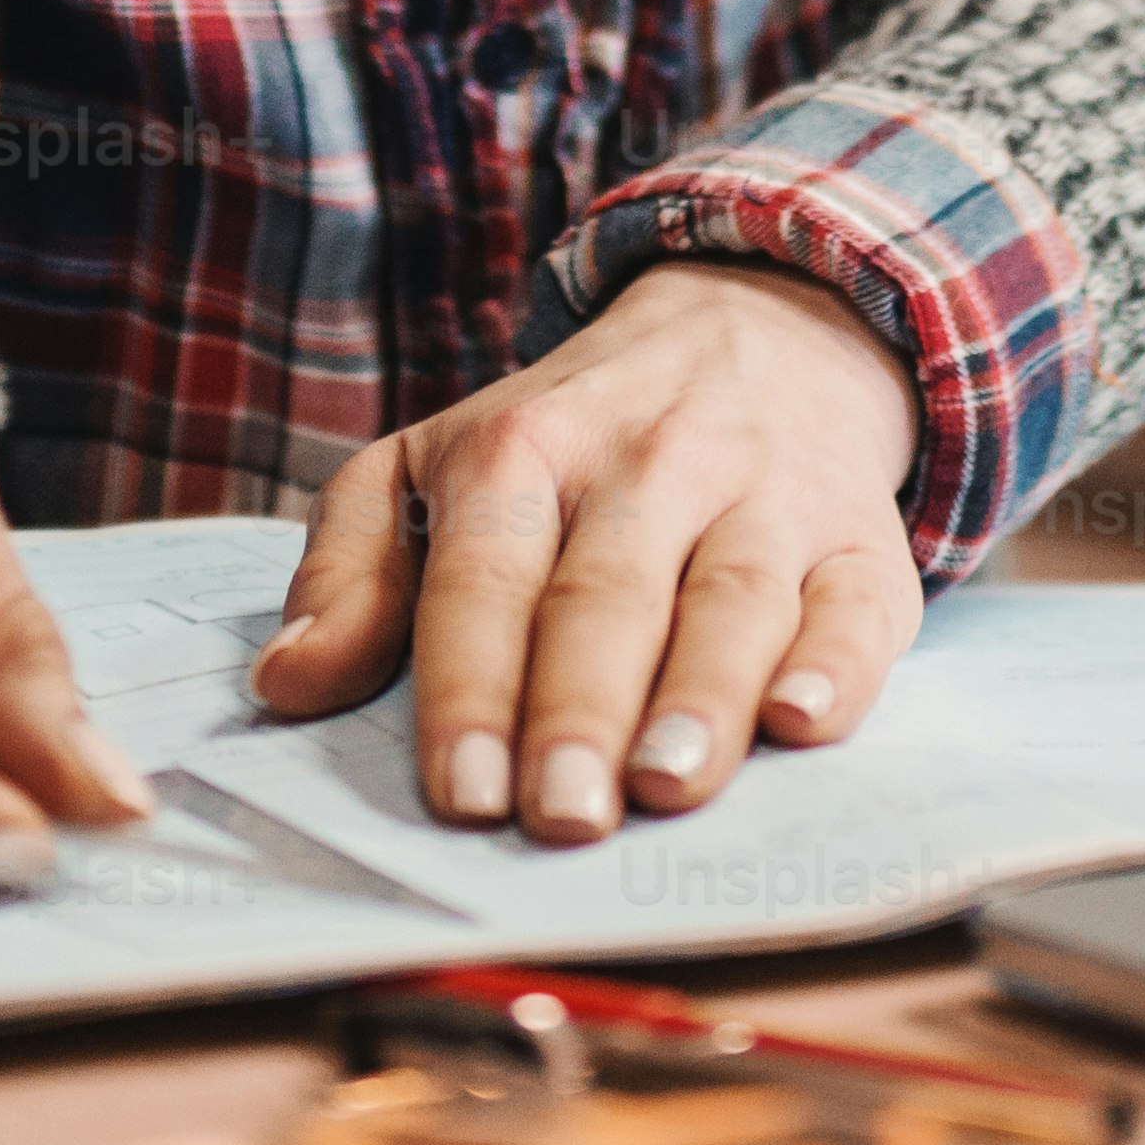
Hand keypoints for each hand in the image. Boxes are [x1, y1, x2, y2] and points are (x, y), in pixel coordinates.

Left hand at [247, 257, 923, 843]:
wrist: (758, 327)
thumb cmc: (570, 442)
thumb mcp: (431, 466)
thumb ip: (350, 572)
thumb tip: (286, 684)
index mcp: (522, 449)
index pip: (485, 578)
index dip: (472, 687)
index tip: (462, 793)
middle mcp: (649, 462)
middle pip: (607, 596)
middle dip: (580, 712)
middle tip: (560, 817)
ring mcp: (764, 493)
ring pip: (733, 598)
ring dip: (702, 696)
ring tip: (667, 785)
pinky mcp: (859, 536)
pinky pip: (855, 603)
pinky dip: (835, 665)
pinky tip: (805, 721)